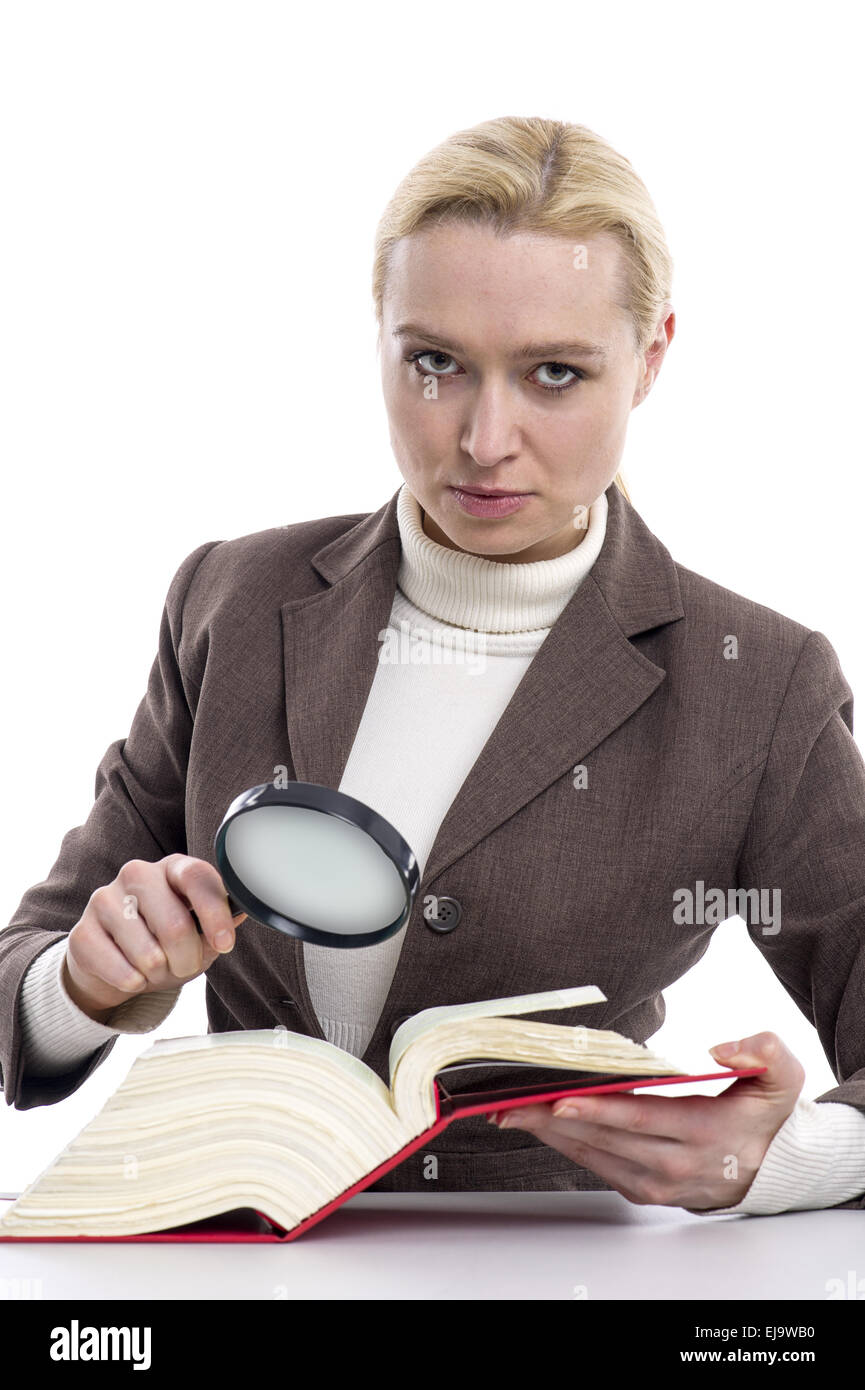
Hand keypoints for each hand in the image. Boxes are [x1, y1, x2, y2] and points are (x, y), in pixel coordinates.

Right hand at [63, 854, 247, 1021]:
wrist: (115, 961)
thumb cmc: (165, 942)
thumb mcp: (199, 934)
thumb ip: (217, 927)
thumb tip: (237, 917)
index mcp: (173, 867)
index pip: (197, 877)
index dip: (214, 914)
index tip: (224, 944)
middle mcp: (138, 874)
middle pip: (174, 924)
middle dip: (187, 959)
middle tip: (186, 966)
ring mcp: (105, 899)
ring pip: (148, 953)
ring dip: (160, 974)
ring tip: (156, 969)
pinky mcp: (82, 932)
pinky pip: (120, 970)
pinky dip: (134, 983)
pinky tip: (133, 976)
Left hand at [488, 1031, 804, 1209]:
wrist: (769, 1170)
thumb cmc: (764, 1116)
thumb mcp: (782, 1077)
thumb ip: (765, 1051)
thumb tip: (720, 1047)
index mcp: (702, 1133)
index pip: (641, 1119)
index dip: (598, 1109)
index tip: (559, 1098)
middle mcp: (674, 1164)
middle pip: (604, 1138)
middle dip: (553, 1118)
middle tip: (511, 1101)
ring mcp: (655, 1182)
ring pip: (592, 1156)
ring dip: (548, 1134)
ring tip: (509, 1111)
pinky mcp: (641, 1188)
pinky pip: (595, 1165)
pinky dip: (564, 1145)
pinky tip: (539, 1125)